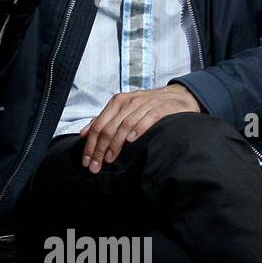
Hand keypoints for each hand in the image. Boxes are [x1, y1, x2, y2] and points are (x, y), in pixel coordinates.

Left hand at [78, 83, 201, 172]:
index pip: (98, 125)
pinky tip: (131, 141)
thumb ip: (104, 120)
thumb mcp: (123, 109)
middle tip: (95, 166)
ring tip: (109, 159)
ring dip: (115, 144)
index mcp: (117, 102)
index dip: (90, 144)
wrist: (178, 96)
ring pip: (124, 125)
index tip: (86, 161)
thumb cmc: (147, 105)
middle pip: (109, 128)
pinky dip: (138, 130)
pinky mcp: (160, 108)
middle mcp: (129, 102)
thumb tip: (83, 134)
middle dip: (99, 149)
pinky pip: (147, 120)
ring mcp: (145, 104)